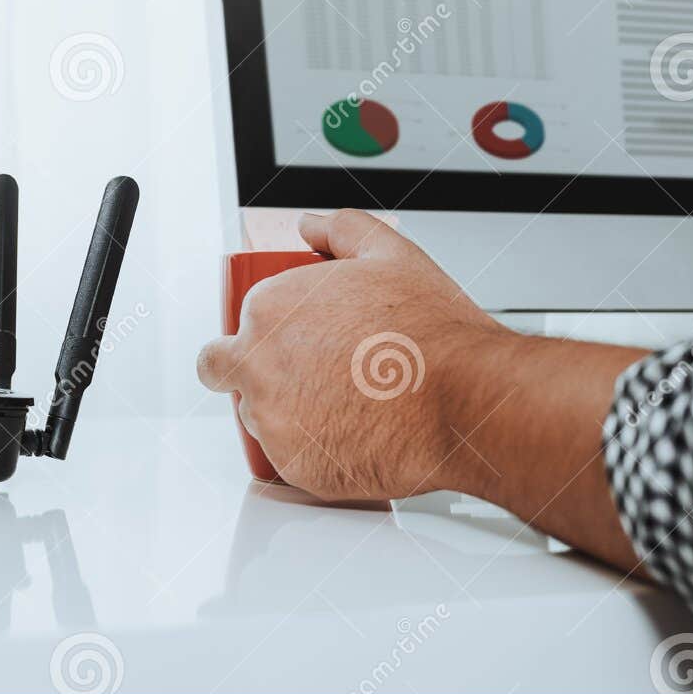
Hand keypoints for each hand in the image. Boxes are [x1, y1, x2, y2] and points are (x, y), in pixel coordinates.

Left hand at [197, 209, 507, 499]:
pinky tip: (354, 432)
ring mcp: (272, 420)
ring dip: (286, 412)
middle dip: (251, 372)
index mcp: (267, 310)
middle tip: (302, 376)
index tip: (297, 341)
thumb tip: (312, 227)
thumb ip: (340, 230)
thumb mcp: (389, 254)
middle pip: (225, 373)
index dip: (268, 334)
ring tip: (345, 403)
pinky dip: (315, 450)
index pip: (236, 327)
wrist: (466, 398)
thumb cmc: (431, 333)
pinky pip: (291, 459)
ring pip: (258, 418)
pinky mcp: (295, 467)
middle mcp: (258, 366)